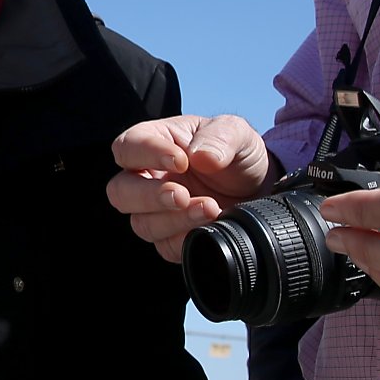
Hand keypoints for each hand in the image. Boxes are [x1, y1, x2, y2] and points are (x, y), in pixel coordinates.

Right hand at [108, 115, 276, 261]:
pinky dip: (186, 240)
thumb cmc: (238, 153)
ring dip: (174, 220)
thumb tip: (203, 157)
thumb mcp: (236, 132)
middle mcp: (148, 178)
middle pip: (120, 192)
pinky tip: (208, 226)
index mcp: (154, 143)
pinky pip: (165, 247)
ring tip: (209, 208)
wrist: (259, 186)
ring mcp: (157, 211)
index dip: (147, 155)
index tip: (181, 161)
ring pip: (142, 223)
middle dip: (149, 196)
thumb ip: (220, 137)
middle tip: (182, 194)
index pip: (127, 147)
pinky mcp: (172, 237)